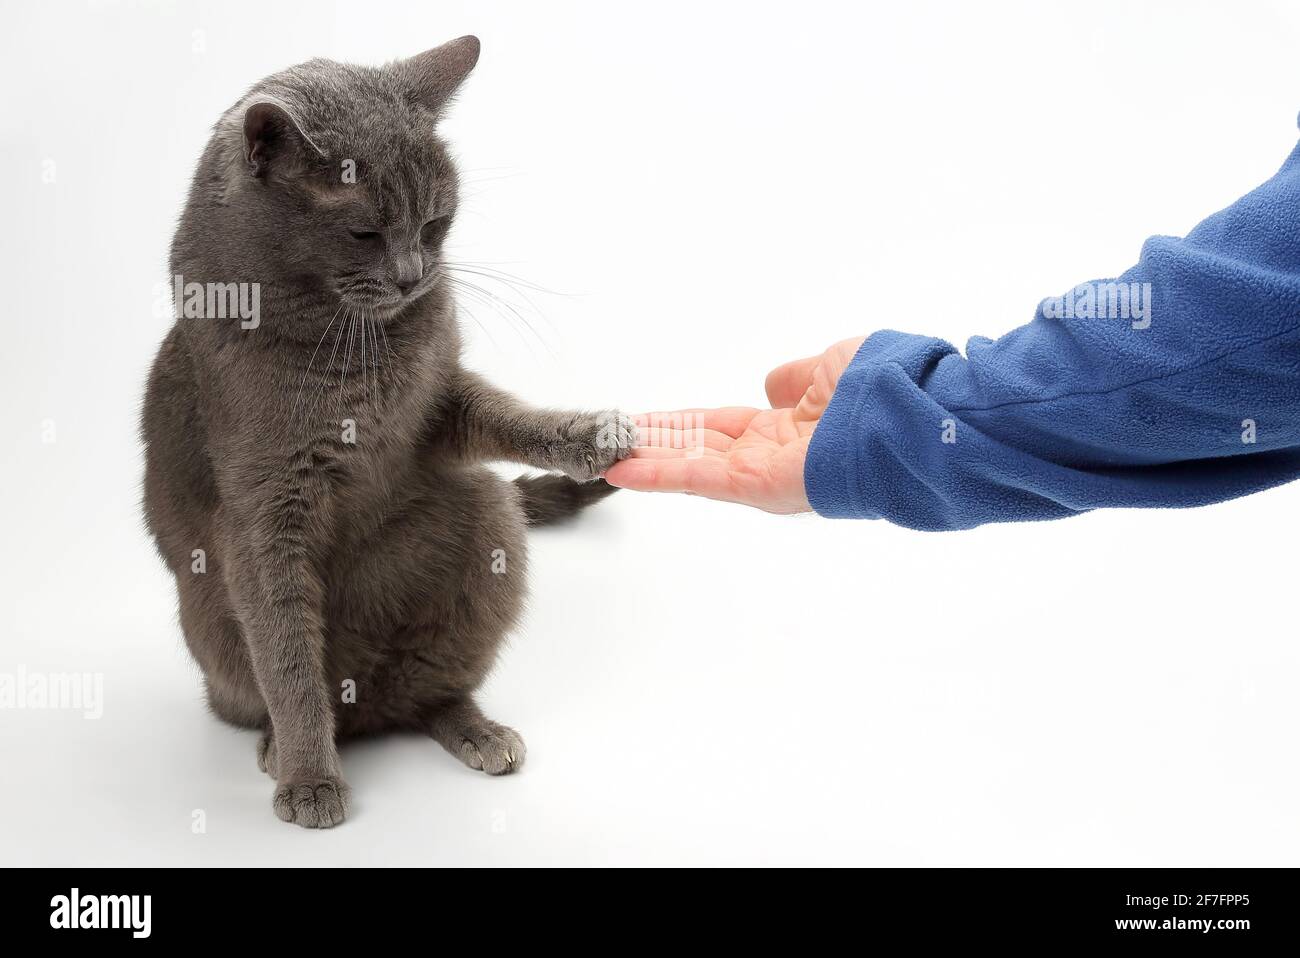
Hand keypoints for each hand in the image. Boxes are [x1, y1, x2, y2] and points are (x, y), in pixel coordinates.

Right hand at [605, 336, 865, 512]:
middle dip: (647, 443)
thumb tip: (774, 384)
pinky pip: (696, 477)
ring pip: (685, 464)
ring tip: (598, 450)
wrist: (908, 418)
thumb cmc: (880, 392)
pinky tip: (619, 467)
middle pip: (691, 449)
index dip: (675, 423)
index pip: (714, 427)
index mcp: (783, 432)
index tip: (638, 420)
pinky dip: (655, 473)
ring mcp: (760, 473)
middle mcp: (767, 456)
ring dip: (641, 458)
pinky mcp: (755, 485)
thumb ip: (795, 379)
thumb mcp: (829, 368)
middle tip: (604, 436)